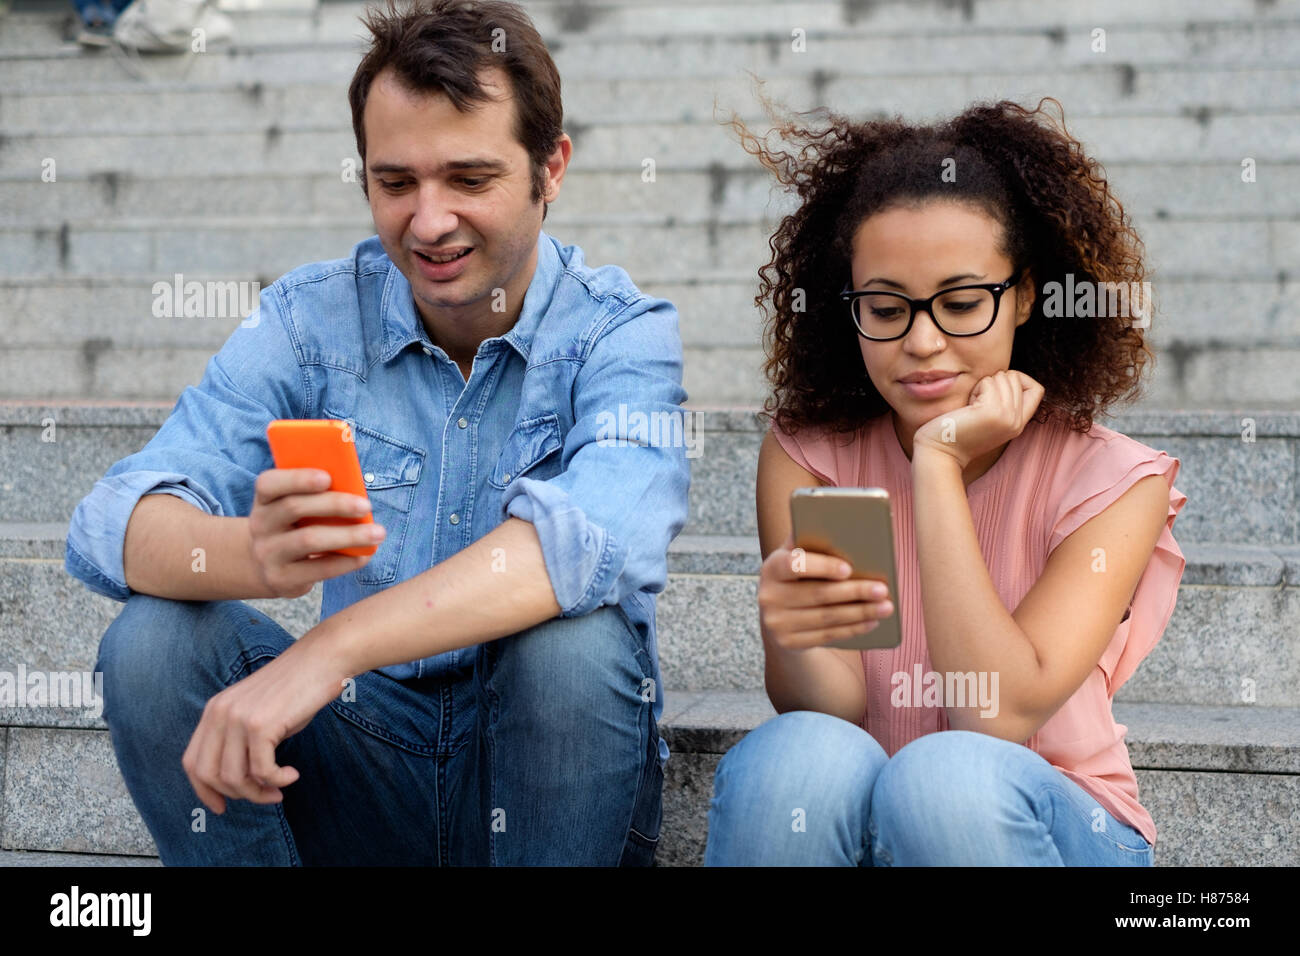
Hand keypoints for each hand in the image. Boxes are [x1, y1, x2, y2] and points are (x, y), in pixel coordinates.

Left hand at [181, 635, 347, 813]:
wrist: (321, 660)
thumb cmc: (296, 689)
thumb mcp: (257, 713)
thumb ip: (241, 741)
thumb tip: (243, 783)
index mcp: (214, 710)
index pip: (192, 762)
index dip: (203, 791)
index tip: (222, 807)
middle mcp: (219, 713)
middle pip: (208, 775)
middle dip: (236, 795)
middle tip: (265, 796)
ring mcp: (238, 718)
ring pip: (234, 777)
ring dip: (259, 792)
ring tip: (280, 790)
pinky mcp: (261, 725)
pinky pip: (262, 770)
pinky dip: (277, 780)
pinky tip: (292, 775)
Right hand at [248, 468, 385, 597]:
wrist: (266, 567)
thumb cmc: (294, 526)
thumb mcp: (294, 507)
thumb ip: (316, 495)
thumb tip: (356, 490)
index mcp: (264, 500)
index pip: (269, 484)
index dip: (297, 479)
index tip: (327, 478)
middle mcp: (261, 525)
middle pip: (294, 508)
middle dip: (335, 504)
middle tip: (366, 506)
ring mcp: (268, 553)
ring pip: (309, 540)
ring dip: (348, 535)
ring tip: (378, 533)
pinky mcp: (282, 579)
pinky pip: (318, 569)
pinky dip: (346, 561)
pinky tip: (365, 555)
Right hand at [758, 531, 894, 650]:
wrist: (778, 614)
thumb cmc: (796, 576)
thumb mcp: (796, 556)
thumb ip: (811, 542)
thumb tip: (846, 529)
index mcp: (771, 567)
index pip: (794, 564)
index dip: (822, 567)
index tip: (849, 569)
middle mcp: (769, 596)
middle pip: (818, 594)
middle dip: (854, 592)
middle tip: (883, 589)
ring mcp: (777, 623)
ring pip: (826, 618)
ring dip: (860, 613)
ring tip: (886, 607)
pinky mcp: (788, 642)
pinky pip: (826, 636)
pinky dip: (852, 629)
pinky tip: (872, 621)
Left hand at [912, 369, 1044, 468]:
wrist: (941, 453)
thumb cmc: (957, 431)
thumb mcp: (990, 419)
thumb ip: (1004, 403)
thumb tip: (1008, 375)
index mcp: (1018, 424)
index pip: (1037, 389)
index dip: (1019, 380)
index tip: (997, 391)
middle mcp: (1017, 421)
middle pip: (1016, 378)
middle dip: (994, 382)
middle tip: (978, 402)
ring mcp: (1007, 417)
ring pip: (1003, 377)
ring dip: (983, 385)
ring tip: (973, 405)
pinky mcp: (993, 412)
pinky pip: (989, 382)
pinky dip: (976, 389)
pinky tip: (968, 406)